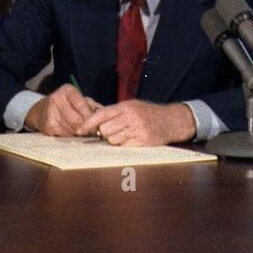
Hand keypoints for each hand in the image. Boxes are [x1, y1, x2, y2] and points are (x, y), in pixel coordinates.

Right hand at [24, 83, 101, 135]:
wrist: (41, 112)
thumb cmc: (67, 106)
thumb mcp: (80, 101)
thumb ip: (93, 107)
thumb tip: (106, 116)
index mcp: (67, 90)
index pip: (81, 104)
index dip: (90, 116)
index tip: (98, 125)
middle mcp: (57, 98)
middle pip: (77, 119)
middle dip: (87, 128)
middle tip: (95, 133)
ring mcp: (50, 112)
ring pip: (72, 128)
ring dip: (80, 133)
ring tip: (83, 132)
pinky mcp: (47, 125)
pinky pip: (65, 135)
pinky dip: (72, 137)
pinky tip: (72, 134)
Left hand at [78, 100, 195, 145]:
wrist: (172, 120)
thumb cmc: (149, 113)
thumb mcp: (133, 105)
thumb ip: (116, 112)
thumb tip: (95, 122)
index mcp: (127, 106)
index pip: (101, 114)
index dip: (88, 123)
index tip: (79, 130)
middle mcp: (131, 117)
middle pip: (105, 129)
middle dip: (104, 132)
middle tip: (111, 131)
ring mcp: (137, 130)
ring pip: (112, 140)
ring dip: (114, 139)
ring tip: (124, 134)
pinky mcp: (143, 142)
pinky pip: (123, 147)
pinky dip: (123, 145)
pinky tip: (131, 139)